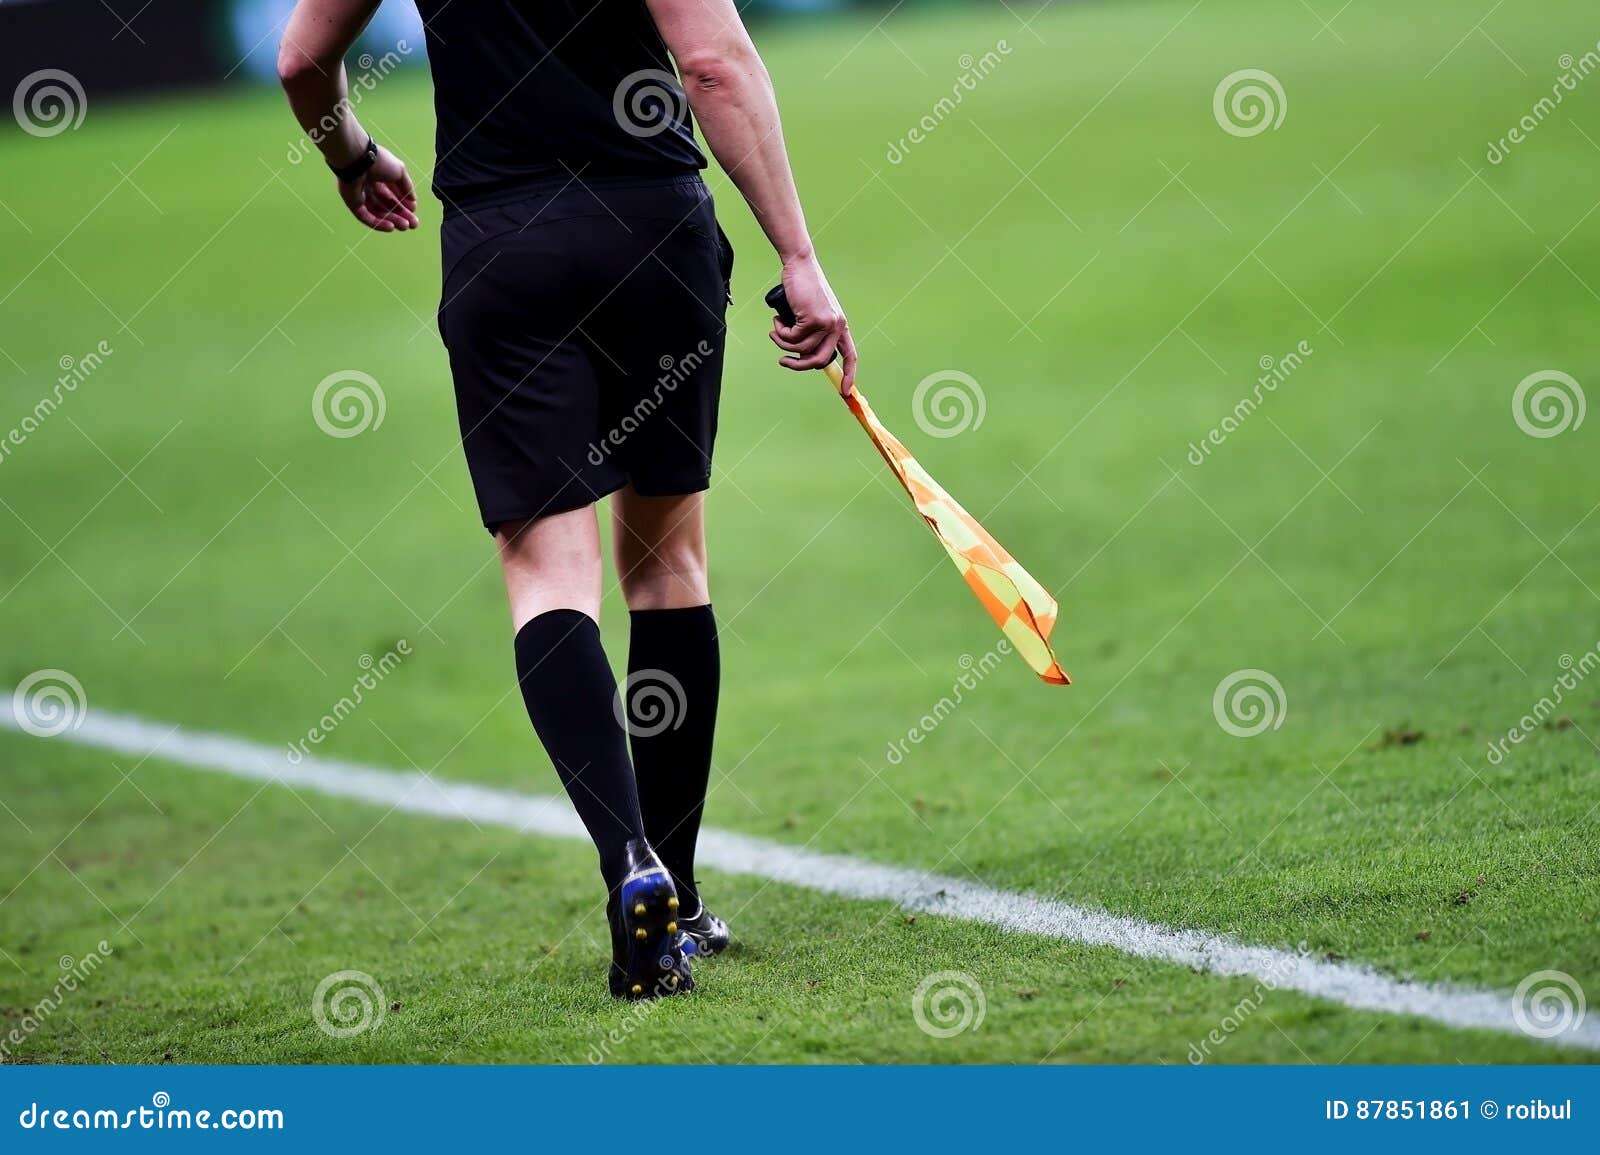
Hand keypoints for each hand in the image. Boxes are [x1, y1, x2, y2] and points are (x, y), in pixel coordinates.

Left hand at [336, 145, 418, 232]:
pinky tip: (391, 227)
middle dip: (401, 215)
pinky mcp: (353, 204)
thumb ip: (407, 186)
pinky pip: (366, 217)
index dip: (404, 204)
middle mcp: (369, 187)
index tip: (414, 210)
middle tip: (413, 224)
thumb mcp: (400, 171)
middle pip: (386, 206)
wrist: (357, 159)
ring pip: (378, 213)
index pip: (392, 195)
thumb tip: (413, 200)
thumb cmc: (378, 161)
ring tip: (405, 226)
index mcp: (379, 177)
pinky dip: (379, 223)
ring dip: (392, 220)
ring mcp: (360, 196)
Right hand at [771, 252, 856, 394]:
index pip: (850, 355)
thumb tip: (803, 356)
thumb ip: (812, 333)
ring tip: (776, 331)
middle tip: (783, 361)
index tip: (845, 391)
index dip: (849, 374)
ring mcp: (826, 322)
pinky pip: (792, 339)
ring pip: (801, 349)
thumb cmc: (802, 289)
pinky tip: (777, 321)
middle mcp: (837, 325)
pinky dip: (780, 333)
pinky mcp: (813, 319)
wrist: (799, 266)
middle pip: (820, 361)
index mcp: (840, 326)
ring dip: (783, 344)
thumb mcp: (811, 313)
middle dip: (799, 365)